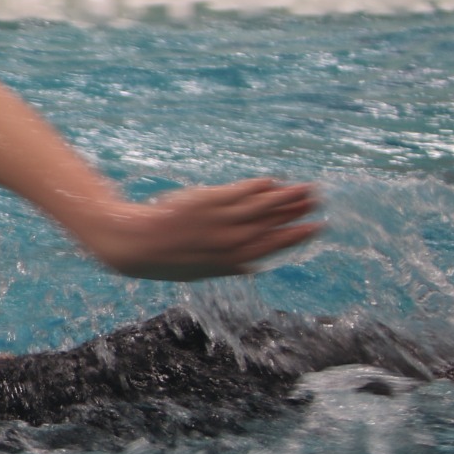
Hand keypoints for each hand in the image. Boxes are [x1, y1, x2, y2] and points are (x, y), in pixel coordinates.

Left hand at [80, 178, 322, 280]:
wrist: (136, 245)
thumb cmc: (166, 260)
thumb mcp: (201, 271)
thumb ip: (228, 267)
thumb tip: (252, 268)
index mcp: (232, 260)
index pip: (273, 245)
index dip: (297, 235)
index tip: (317, 226)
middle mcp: (231, 239)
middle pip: (272, 222)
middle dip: (296, 210)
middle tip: (317, 199)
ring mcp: (220, 219)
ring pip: (261, 205)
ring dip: (285, 196)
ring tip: (304, 188)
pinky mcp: (207, 201)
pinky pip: (239, 192)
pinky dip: (256, 187)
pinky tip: (270, 182)